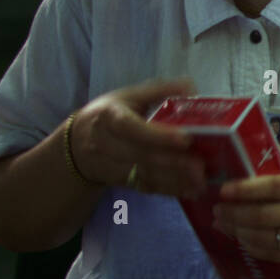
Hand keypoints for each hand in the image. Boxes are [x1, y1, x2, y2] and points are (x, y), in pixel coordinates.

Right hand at [70, 77, 204, 196]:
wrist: (78, 143)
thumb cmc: (110, 114)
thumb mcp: (128, 96)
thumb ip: (160, 90)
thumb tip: (191, 87)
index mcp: (109, 117)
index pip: (131, 128)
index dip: (158, 135)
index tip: (185, 139)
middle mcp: (107, 143)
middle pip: (141, 155)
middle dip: (173, 162)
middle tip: (201, 165)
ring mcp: (112, 165)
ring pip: (145, 175)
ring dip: (175, 179)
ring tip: (201, 180)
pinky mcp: (121, 180)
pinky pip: (146, 187)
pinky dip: (170, 190)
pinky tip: (191, 191)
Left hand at [210, 149, 279, 263]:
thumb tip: (260, 142)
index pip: (273, 187)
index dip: (246, 189)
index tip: (224, 190)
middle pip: (263, 216)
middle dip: (234, 214)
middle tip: (216, 210)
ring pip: (265, 238)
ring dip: (238, 233)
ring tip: (223, 225)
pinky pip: (274, 254)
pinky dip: (253, 248)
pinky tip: (242, 240)